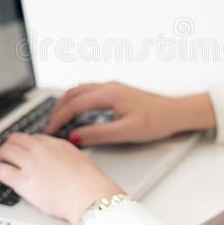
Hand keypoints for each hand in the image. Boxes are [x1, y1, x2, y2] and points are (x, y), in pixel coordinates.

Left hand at [0, 132, 122, 224]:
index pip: (35, 138)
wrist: (90, 195)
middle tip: (3, 155)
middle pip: (17, 139)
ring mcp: (31, 163)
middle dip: (7, 146)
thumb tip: (67, 167)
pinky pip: (0, 171)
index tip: (22, 151)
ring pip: (5, 151)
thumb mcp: (83, 163)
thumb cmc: (91, 185)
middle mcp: (42, 150)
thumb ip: (70, 160)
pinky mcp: (23, 180)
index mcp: (58, 144)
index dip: (25, 145)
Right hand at [44, 82, 215, 145]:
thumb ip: (99, 134)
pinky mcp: (116, 92)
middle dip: (56, 110)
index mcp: (108, 94)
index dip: (57, 118)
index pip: (73, 104)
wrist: (176, 112)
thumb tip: (75, 137)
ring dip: (65, 104)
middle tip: (47, 127)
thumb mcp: (126, 132)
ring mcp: (112, 88)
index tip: (48, 131)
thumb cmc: (157, 120)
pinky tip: (75, 112)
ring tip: (57, 120)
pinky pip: (87, 92)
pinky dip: (75, 101)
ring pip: (79, 91)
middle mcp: (108, 87)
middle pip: (72, 94)